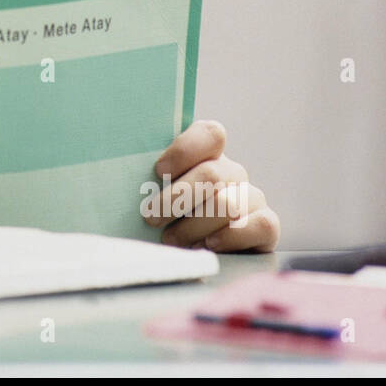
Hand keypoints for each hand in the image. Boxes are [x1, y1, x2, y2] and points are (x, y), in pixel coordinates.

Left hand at [142, 119, 278, 251]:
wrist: (189, 251)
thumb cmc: (162, 214)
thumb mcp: (150, 190)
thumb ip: (143, 176)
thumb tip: (120, 169)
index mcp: (207, 154)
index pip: (210, 134)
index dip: (184, 151)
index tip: (158, 172)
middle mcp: (232, 173)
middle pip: (212, 175)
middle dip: (177, 198)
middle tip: (151, 217)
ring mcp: (251, 198)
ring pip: (228, 204)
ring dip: (193, 225)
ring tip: (171, 240)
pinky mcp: (265, 226)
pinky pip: (261, 225)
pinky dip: (231, 236)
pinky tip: (208, 244)